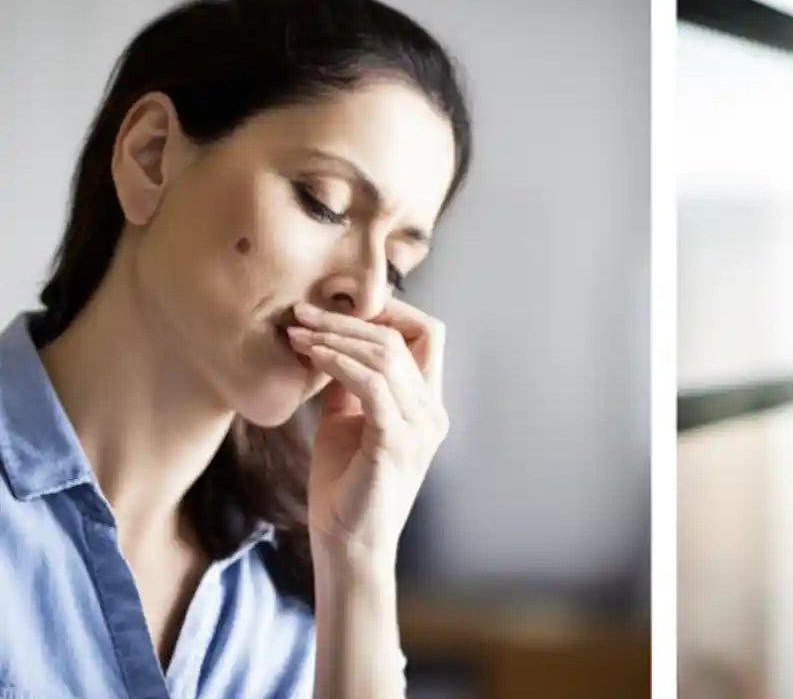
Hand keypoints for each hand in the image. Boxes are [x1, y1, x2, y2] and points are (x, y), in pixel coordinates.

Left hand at [286, 298, 447, 569]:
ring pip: (387, 354)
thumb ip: (349, 385)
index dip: (389, 312)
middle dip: (349, 317)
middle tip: (303, 311)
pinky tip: (311, 356)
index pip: (428, 334)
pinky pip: (372, 384)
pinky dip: (339, 363)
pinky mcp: (396, 441)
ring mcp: (419, 427)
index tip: (339, 308)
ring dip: (336, 336)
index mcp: (426, 405)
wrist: (347, 546)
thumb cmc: (344, 488)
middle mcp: (432, 412)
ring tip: (298, 332)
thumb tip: (331, 341)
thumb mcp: (346, 422)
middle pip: (404, 336)